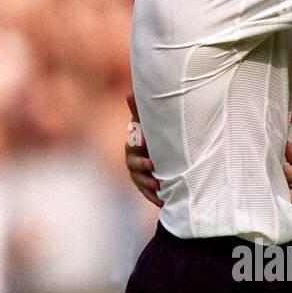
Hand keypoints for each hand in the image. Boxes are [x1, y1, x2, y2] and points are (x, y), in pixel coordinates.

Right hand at [125, 91, 161, 207]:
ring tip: (158, 184)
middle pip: (133, 163)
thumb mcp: (149, 125)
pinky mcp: (145, 186)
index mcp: (134, 144)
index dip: (137, 142)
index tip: (144, 142)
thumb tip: (129, 92)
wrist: (161, 157)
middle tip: (152, 165)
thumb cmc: (153, 137)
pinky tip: (162, 200)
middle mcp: (133, 159)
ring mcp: (138, 174)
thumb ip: (140, 111)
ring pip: (139, 179)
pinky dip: (153, 196)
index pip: (132, 143)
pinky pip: (147, 193)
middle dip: (142, 165)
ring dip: (148, 183)